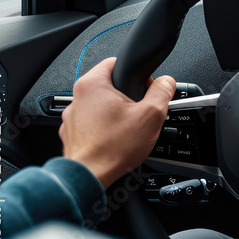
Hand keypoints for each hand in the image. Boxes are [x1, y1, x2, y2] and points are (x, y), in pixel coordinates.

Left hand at [59, 58, 175, 188]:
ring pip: (100, 106)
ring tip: (127, 130)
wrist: (90, 176)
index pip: (116, 62)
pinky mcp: (72, 133)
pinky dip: (104, 129)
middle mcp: (77, 97)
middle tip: (140, 112)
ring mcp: (72, 116)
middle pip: (109, 86)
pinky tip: (116, 140)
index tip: (145, 89)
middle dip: (127, 97)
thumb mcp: (151, 115)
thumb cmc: (114, 147)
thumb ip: (162, 92)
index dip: (137, 74)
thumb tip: (167, 82)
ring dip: (115, 114)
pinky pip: (92, 124)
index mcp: (93, 84)